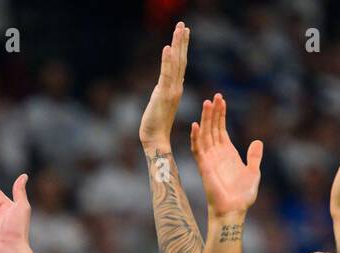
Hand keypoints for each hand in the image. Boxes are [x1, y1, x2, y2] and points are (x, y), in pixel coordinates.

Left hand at [139, 21, 189, 149]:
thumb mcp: (160, 102)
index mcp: (175, 88)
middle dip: (182, 41)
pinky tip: (168, 48)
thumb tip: (162, 83)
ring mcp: (171, 90)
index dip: (182, 47)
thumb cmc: (155, 124)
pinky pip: (166, 74)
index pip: (180, 63)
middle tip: (184, 25)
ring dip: (178, 45)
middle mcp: (176, 87)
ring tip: (180, 29)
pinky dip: (167, 60)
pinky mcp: (163, 95)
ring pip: (176, 64)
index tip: (184, 32)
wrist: (155, 140)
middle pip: (180, 60)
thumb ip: (163, 90)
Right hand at [190, 94, 262, 217]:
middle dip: (213, 112)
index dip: (221, 114)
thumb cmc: (243, 195)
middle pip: (212, 128)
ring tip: (207, 104)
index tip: (221, 99)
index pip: (221, 129)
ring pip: (205, 135)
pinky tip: (196, 125)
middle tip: (214, 96)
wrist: (234, 210)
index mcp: (227, 152)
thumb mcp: (253, 172)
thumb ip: (254, 156)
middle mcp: (216, 153)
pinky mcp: (205, 167)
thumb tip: (257, 141)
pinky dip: (196, 138)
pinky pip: (198, 150)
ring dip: (205, 119)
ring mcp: (209, 160)